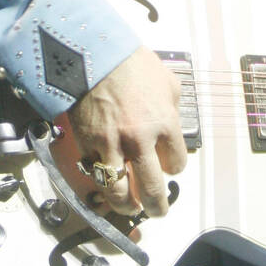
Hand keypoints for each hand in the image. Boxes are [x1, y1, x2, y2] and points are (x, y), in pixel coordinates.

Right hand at [69, 46, 186, 216]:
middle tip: (158, 211)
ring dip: (127, 207)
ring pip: (120, 192)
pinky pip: (96, 176)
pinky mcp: (88, 145)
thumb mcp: (166, 80)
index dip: (174, 167)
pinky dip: (102, 187)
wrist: (92, 54)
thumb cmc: (130, 62)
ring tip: (131, 209)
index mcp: (164, 123)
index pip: (177, 163)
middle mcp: (140, 140)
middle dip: (157, 206)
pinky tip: (107, 188)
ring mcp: (112, 145)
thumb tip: (171, 122)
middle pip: (153, 187)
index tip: (170, 167)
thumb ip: (171, 107)